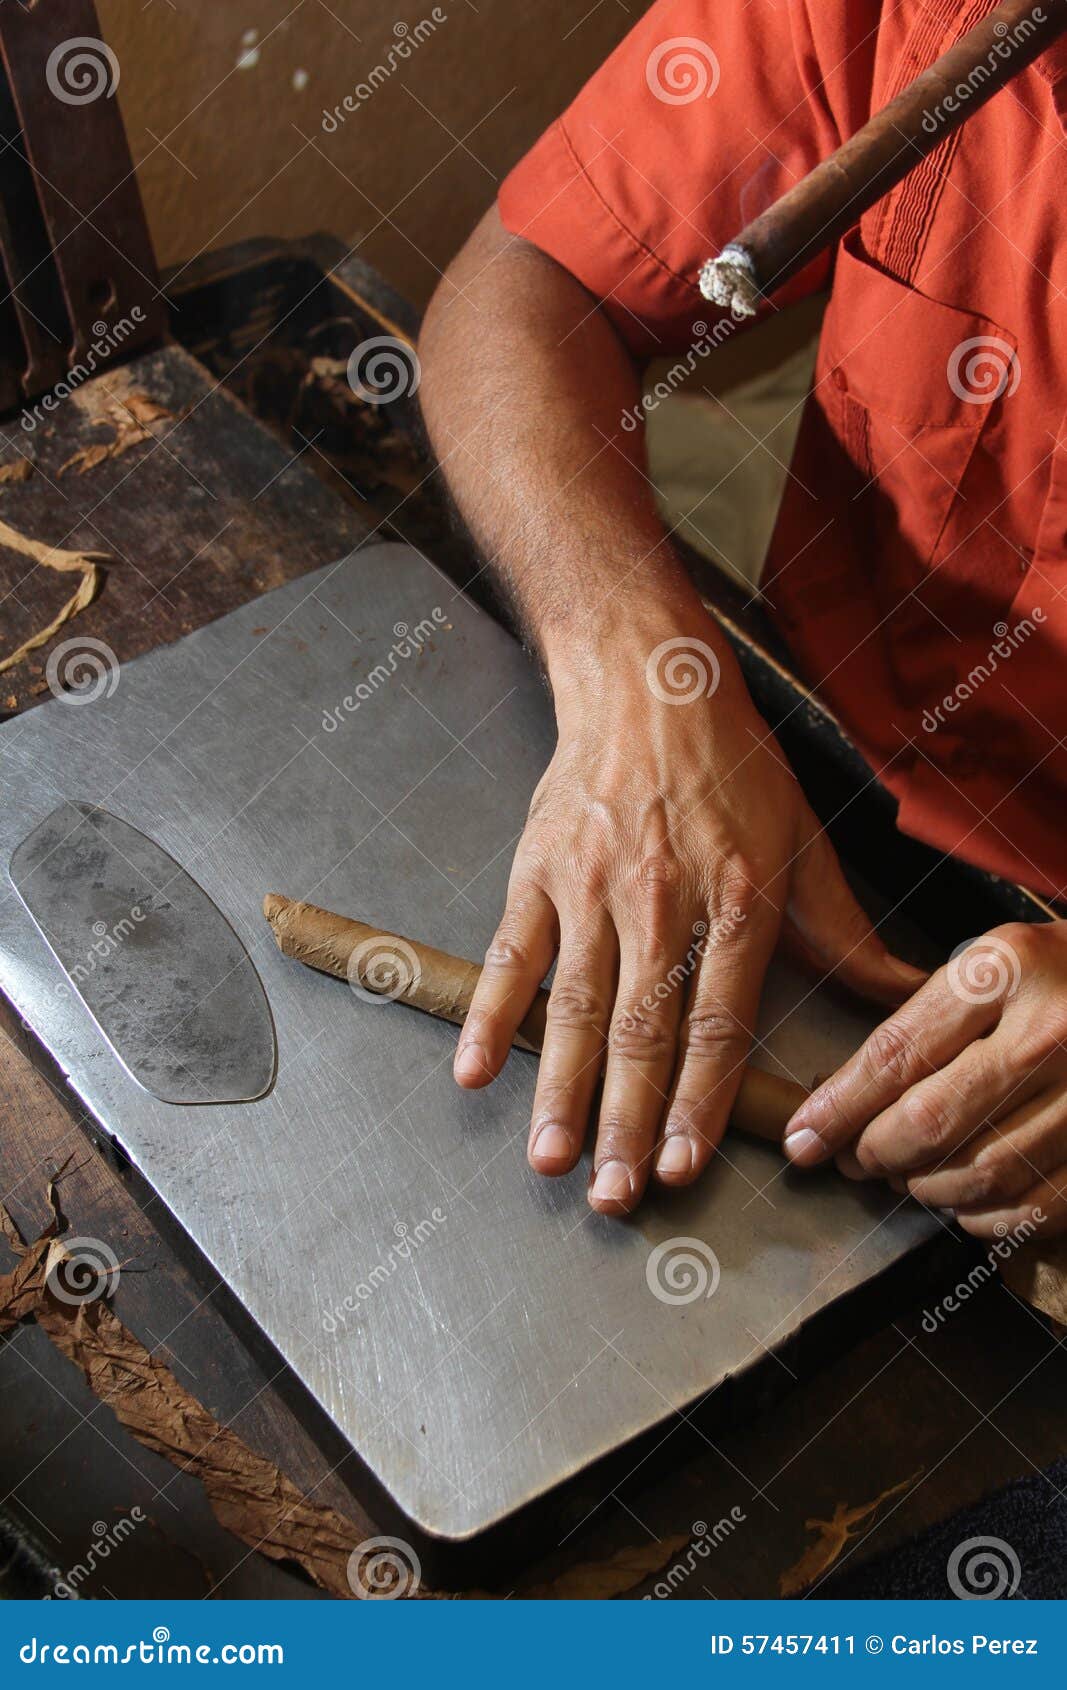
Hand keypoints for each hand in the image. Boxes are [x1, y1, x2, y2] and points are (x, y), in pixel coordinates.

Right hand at [454, 608, 923, 1213]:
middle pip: (640, 1030)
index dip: (699, 1100)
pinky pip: (509, 955)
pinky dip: (487, 1013)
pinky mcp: (538, 873)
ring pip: (572, 1007)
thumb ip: (847, 934)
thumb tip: (910, 992)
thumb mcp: (806, 842)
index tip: (684, 1166)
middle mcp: (662, 901)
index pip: (717, 1021)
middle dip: (625, 1122)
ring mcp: (592, 888)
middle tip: (614, 1197)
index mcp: (737, 900)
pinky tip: (472, 1072)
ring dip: (559, 1090)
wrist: (647, 684)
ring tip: (550, 1160)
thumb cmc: (733, 769)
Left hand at [783, 921, 1066, 1237]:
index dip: (840, 1106)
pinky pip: (1032, 1207)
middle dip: (875, 1152)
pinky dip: (984, 1215)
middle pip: (930, 1122)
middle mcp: (1051, 1033)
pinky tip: (968, 1197)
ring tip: (910, 1175)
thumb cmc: (1061, 975)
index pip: (898, 1054)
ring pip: (978, 1174)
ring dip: (926, 1187)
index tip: (804, 1137)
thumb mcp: (994, 961)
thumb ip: (925, 1021)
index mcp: (1007, 971)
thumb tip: (843, 1096)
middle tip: (856, 1158)